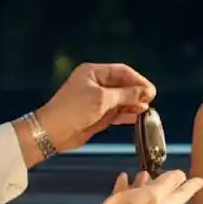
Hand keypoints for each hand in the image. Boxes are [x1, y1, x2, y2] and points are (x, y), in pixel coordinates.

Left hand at [37, 63, 155, 150]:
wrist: (52, 132)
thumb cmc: (73, 110)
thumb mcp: (102, 99)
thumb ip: (126, 95)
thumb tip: (145, 92)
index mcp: (93, 72)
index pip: (122, 71)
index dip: (137, 80)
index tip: (150, 90)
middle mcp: (96, 84)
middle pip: (123, 85)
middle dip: (136, 92)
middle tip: (150, 100)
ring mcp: (96, 99)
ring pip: (121, 99)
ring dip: (133, 104)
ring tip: (145, 110)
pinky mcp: (97, 114)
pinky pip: (116, 112)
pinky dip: (126, 114)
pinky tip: (137, 117)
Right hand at [81, 169, 202, 203]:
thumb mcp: (154, 195)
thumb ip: (167, 184)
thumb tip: (181, 175)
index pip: (181, 195)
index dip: (191, 186)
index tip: (201, 180)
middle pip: (163, 194)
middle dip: (167, 183)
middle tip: (173, 173)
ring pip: (143, 193)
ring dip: (145, 183)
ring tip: (145, 172)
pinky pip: (123, 194)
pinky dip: (125, 185)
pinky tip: (123, 177)